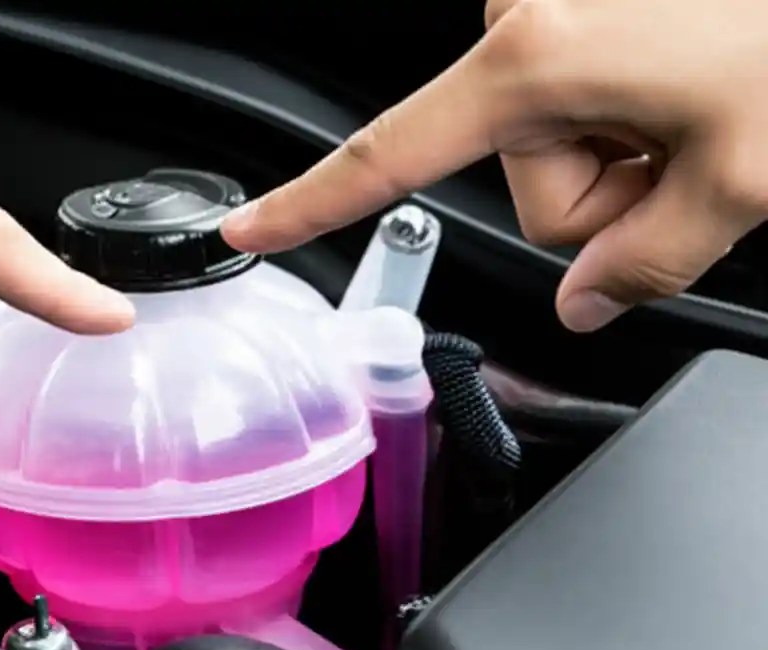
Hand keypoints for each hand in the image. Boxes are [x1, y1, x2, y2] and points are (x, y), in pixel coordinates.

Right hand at [222, 0, 767, 331]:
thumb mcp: (741, 174)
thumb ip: (647, 262)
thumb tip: (587, 303)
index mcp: (537, 58)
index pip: (392, 156)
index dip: (311, 204)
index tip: (248, 228)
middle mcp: (525, 17)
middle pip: (519, 177)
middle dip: (601, 191)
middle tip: (682, 155)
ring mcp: (549, 4)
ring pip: (550, 142)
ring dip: (623, 151)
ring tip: (691, 109)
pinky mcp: (575, 4)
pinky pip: (570, 93)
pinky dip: (625, 110)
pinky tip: (679, 87)